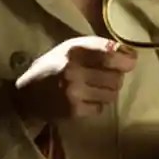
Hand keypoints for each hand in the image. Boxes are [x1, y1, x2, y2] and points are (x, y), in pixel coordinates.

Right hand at [14, 36, 136, 123]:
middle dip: (115, 77)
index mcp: (74, 51)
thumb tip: (131, 54)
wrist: (27, 95)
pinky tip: (84, 99)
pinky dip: (96, 104)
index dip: (126, 60)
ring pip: (111, 94)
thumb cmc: (53, 66)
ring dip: (108, 92)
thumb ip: (99, 47)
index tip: (130, 62)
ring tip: (94, 88)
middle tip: (105, 77)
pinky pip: (100, 108)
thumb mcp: (71, 48)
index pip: (110, 55)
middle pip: (116, 77)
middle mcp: (74, 71)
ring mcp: (74, 92)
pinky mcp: (74, 110)